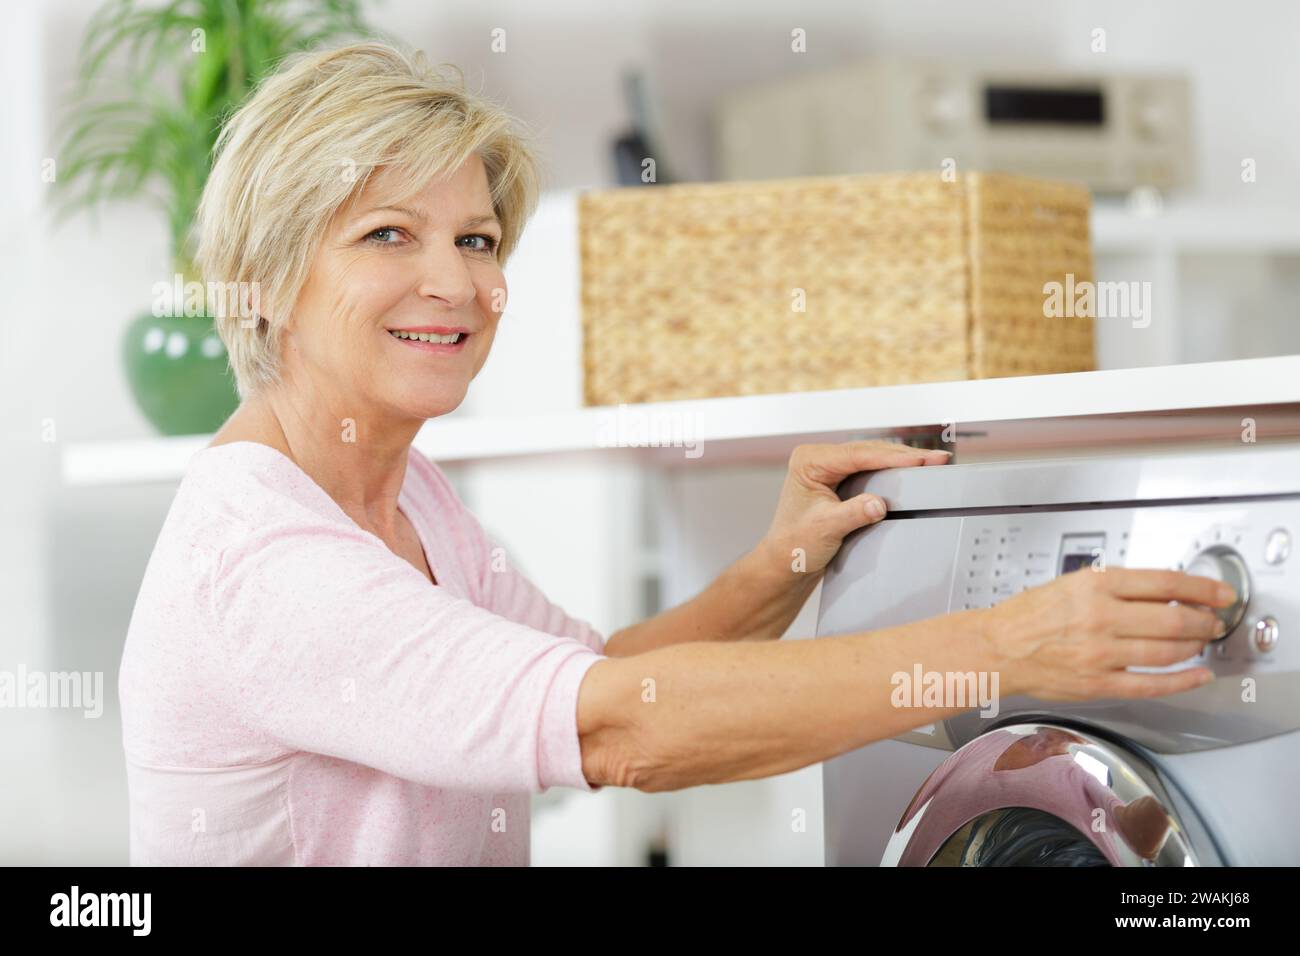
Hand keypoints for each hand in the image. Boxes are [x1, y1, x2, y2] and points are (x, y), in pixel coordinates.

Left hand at [759, 440, 951, 576]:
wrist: (786, 564)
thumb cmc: (794, 546)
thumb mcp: (825, 529)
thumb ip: (852, 514)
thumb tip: (879, 504)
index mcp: (809, 461)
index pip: (858, 454)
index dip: (892, 457)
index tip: (921, 461)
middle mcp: (819, 458)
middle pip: (869, 451)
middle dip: (905, 456)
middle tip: (939, 459)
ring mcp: (831, 467)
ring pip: (874, 458)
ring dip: (903, 461)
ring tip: (934, 462)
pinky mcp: (841, 480)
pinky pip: (873, 470)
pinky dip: (894, 471)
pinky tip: (914, 472)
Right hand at [983, 566, 1233, 699]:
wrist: (998, 647)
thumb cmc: (1029, 616)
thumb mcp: (1073, 584)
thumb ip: (1117, 588)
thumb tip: (1165, 595)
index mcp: (1095, 584)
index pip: (1165, 582)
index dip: (1202, 588)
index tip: (1219, 593)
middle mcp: (1101, 616)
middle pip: (1175, 618)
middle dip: (1204, 621)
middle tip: (1213, 621)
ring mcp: (1102, 652)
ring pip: (1168, 650)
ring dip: (1194, 646)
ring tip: (1201, 642)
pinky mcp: (1100, 682)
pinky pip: (1152, 684)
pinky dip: (1183, 681)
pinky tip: (1196, 675)